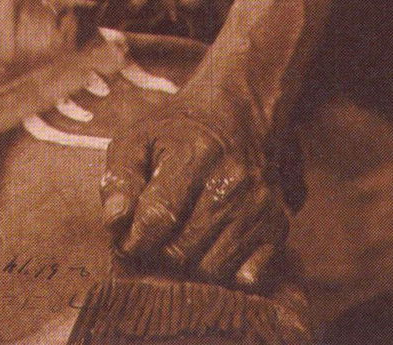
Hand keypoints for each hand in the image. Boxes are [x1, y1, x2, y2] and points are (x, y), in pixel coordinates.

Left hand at [99, 96, 288, 291]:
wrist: (239, 115)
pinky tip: (213, 246)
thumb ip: (120, 178)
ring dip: (190, 265)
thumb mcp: (139, 138)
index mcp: (195, 152)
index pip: (158, 216)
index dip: (134, 237)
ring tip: (182, 238)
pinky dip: (225, 272)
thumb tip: (115, 223)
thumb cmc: (180, 131)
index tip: (129, 238)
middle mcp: (232, 181)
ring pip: (212, 270)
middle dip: (160, 252)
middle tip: (155, 237)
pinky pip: (247, 278)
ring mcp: (258, 206)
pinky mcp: (277, 227)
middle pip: (183, 250)